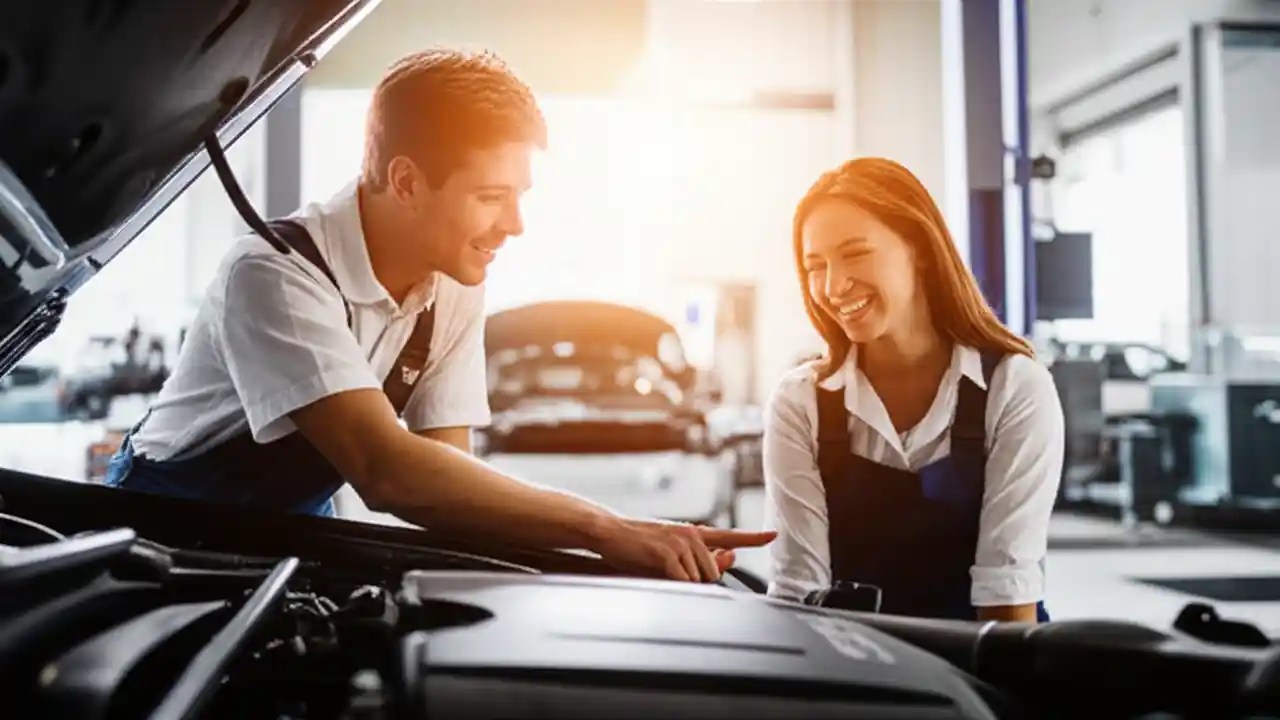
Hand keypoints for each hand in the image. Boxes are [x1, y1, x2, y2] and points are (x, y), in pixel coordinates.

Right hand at [592, 518, 776, 582]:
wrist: (610, 532)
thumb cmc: (638, 543)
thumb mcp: (673, 548)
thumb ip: (703, 555)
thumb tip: (730, 557)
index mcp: (695, 532)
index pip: (731, 535)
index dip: (754, 537)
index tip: (773, 535)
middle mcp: (692, 534)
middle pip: (714, 573)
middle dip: (698, 581)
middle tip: (672, 573)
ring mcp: (680, 543)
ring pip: (700, 579)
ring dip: (684, 583)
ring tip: (661, 570)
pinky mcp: (667, 554)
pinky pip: (684, 580)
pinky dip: (674, 584)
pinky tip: (658, 573)